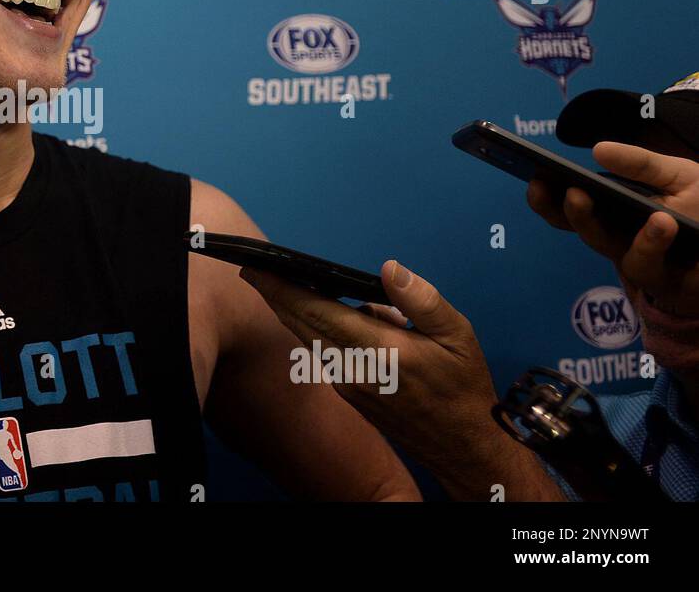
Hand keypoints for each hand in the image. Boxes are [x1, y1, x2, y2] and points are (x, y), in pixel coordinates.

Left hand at [239, 262, 562, 499]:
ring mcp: (347, 385)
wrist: (461, 447)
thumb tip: (389, 269)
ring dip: (294, 312)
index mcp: (379, 351)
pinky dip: (316, 330)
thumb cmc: (463, 388)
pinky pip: (324, 353)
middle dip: (274, 296)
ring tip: (286, 283)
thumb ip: (420, 300)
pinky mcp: (349, 393)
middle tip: (252, 270)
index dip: (284, 289)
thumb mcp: (457, 334)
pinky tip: (332, 314)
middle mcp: (353, 370)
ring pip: (309, 339)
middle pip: (301, 325)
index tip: (257, 268)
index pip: (319, 312)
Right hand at [528, 141, 698, 316]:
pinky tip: (661, 222)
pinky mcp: (669, 282)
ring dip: (620, 234)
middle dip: (576, 215)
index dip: (546, 200)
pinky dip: (655, 244)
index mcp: (609, 216)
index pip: (567, 211)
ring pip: (624, 258)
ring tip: (622, 208)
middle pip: (589, 234)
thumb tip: (598, 150)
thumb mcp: (675, 174)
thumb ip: (640, 164)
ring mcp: (645, 266)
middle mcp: (620, 243)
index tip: (534, 179)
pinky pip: (657, 266)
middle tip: (572, 193)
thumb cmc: (696, 204)